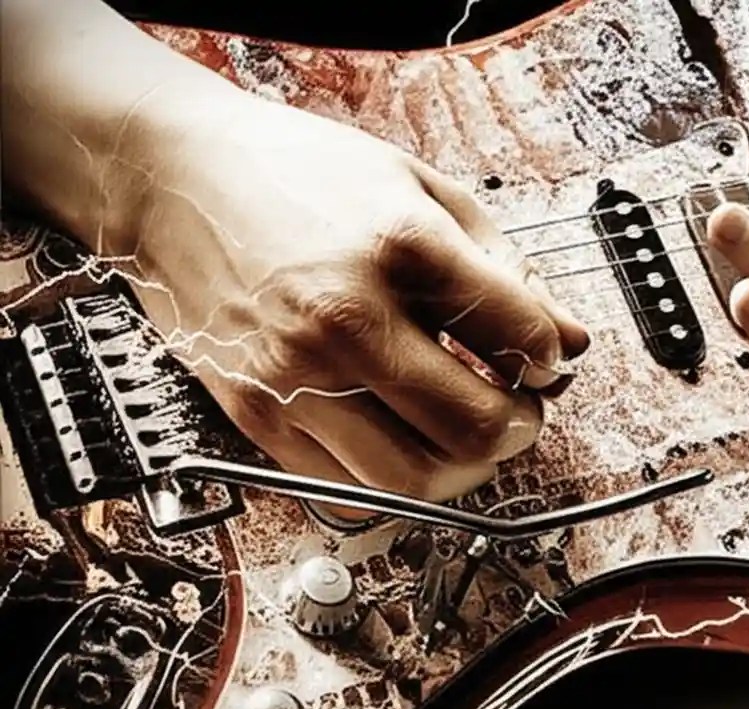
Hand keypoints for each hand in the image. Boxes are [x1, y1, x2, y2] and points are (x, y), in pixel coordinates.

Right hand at [117, 93, 587, 516]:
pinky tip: (404, 434)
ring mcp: (295, 375)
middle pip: (475, 428)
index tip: (545, 358)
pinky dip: (395, 475)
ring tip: (466, 429)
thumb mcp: (423, 190)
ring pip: (415, 478)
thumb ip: (507, 270)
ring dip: (465, 468)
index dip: (553, 359)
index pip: (521, 339)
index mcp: (402, 247)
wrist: (172, 178)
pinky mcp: (256, 413)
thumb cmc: (300, 176)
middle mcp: (347, 320)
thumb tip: (569, 344)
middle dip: (522, 427)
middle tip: (520, 407)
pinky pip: (348, 486)